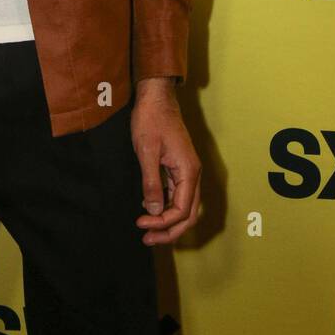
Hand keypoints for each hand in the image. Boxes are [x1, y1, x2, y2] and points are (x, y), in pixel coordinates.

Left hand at [131, 80, 200, 244]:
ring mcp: (186, 170)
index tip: (141, 224)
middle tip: (147, 239)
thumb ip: (151, 182)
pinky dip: (166, 207)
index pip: (182, 209)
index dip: (163, 222)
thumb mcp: (146, 151)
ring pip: (184, 206)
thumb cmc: (151, 119)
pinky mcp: (178, 167)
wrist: (155, 96)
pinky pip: (177, 194)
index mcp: (189, 171)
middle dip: (169, 230)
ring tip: (148, 232)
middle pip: (188, 213)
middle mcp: (192, 173)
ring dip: (168, 221)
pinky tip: (150, 210)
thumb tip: (153, 210)